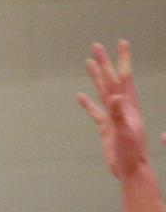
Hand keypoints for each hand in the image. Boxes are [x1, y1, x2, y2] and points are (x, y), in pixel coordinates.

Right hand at [79, 40, 156, 182]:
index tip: (121, 43)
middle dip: (104, 63)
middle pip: (111, 79)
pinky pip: (95, 112)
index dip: (122, 60)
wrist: (130, 168)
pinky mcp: (105, 127)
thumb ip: (119, 114)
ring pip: (102, 91)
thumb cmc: (132, 151)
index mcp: (128, 105)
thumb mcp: (126, 132)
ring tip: (87, 63)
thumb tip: (114, 97)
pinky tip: (79, 96)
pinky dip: (88, 103)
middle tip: (96, 46)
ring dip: (96, 77)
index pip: (124, 78)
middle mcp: (121, 106)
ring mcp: (113, 116)